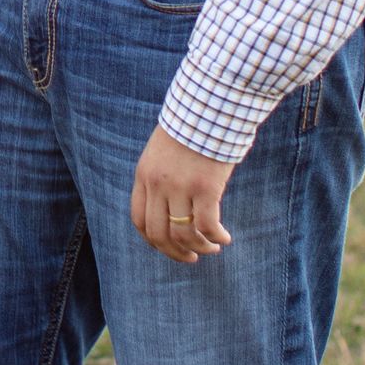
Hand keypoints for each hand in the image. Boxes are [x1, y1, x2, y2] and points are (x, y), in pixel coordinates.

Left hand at [131, 125, 237, 265]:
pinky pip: (208, 225)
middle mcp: (158, 185)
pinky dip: (216, 237)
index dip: (153, 240)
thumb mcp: (162, 152)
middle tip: (191, 258)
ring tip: (212, 248)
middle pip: (159, 233)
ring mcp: (181, 187)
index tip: (169, 247)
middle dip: (175, 252)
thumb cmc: (190, 128)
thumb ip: (160, 177)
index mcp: (144, 176)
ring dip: (199, 247)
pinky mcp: (205, 188)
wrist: (208, 106)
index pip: (139, 220)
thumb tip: (169, 207)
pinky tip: (225, 238)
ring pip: (185, 234)